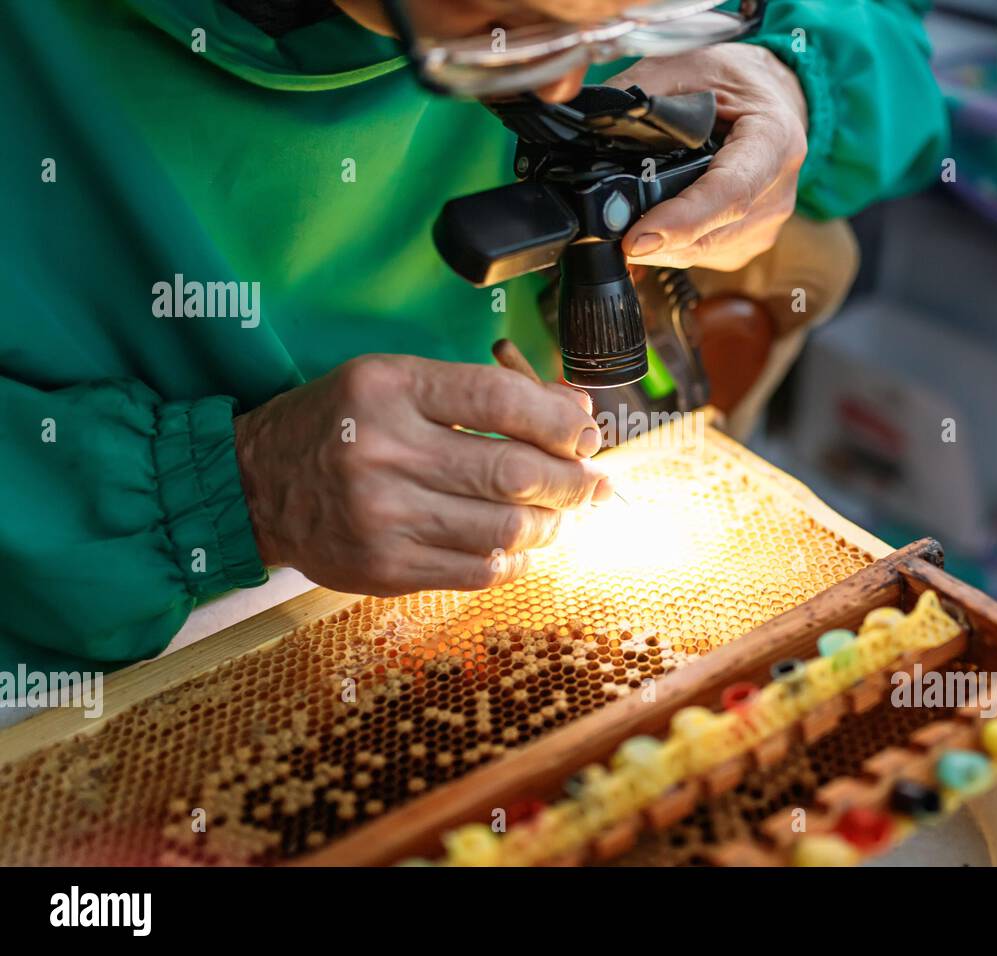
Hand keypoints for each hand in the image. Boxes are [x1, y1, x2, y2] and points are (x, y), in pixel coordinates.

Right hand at [234, 354, 610, 595]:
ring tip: (556, 514)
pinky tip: (516, 544)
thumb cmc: (341, 424)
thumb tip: (577, 416)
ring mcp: (382, 517)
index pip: (501, 400)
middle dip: (571, 481)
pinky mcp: (384, 569)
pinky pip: (479, 570)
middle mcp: (383, 451)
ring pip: (505, 528)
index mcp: (388, 388)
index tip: (585, 435)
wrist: (257, 486)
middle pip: (513, 472)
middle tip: (591, 483)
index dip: (561, 422)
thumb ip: (484, 392)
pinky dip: (514, 558)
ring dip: (549, 524)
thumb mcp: (398, 380)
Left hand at [612, 44, 809, 271]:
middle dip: (653, 241)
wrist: (773, 95)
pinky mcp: (752, 241)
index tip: (637, 237)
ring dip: (658, 247)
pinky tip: (655, 224)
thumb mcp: (688, 65)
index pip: (729, 193)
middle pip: (709, 234)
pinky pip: (705, 254)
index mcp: (773, 141)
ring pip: (702, 252)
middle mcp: (777, 191)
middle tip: (607, 232)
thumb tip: (591, 128)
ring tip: (626, 225)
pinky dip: (673, 246)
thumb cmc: (736, 78)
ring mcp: (767, 223)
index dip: (682, 220)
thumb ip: (641, 94)